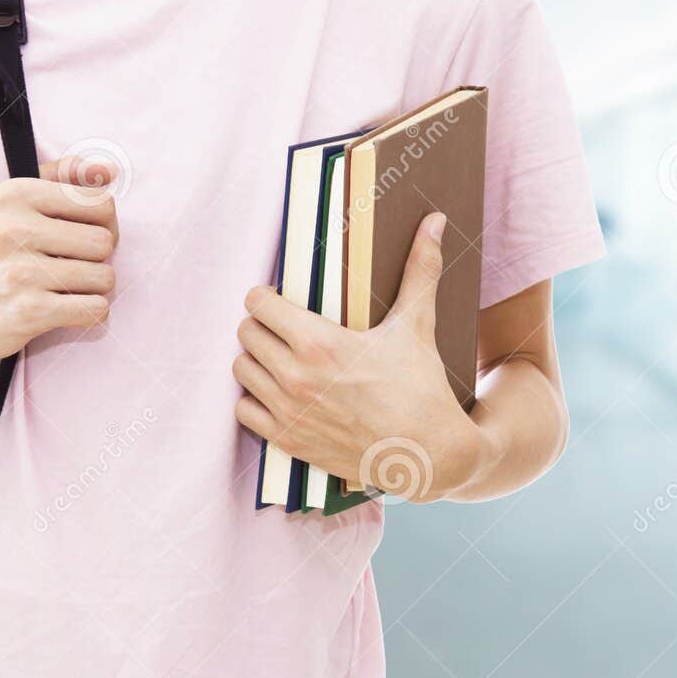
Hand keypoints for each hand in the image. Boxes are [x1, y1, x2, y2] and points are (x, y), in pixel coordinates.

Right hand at [0, 156, 118, 365]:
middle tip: (69, 265)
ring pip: (104, 277)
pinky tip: (62, 309)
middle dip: (97, 259)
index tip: (79, 234)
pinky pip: (96, 309)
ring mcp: (21, 271)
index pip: (100, 202)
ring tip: (60, 288)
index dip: (103, 222)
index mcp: (15, 194)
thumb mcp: (18, 205)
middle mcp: (14, 228)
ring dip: (92, 289)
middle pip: (104, 241)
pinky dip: (88, 313)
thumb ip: (65, 178)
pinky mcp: (30, 311)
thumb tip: (109, 169)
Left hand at [233, 213, 489, 502]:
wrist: (428, 455)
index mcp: (319, 343)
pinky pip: (243, 412)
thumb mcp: (417, 326)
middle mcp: (295, 378)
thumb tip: (435, 222)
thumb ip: (420, 269)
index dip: (266, 296)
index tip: (280, 299)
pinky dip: (256, 401)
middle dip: (263, 326)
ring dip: (256, 361)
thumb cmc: (423, 389)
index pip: (257, 303)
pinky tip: (279, 393)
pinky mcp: (288, 442)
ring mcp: (288, 412)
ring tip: (281, 358)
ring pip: (241, 370)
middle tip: (284, 328)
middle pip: (246, 333)